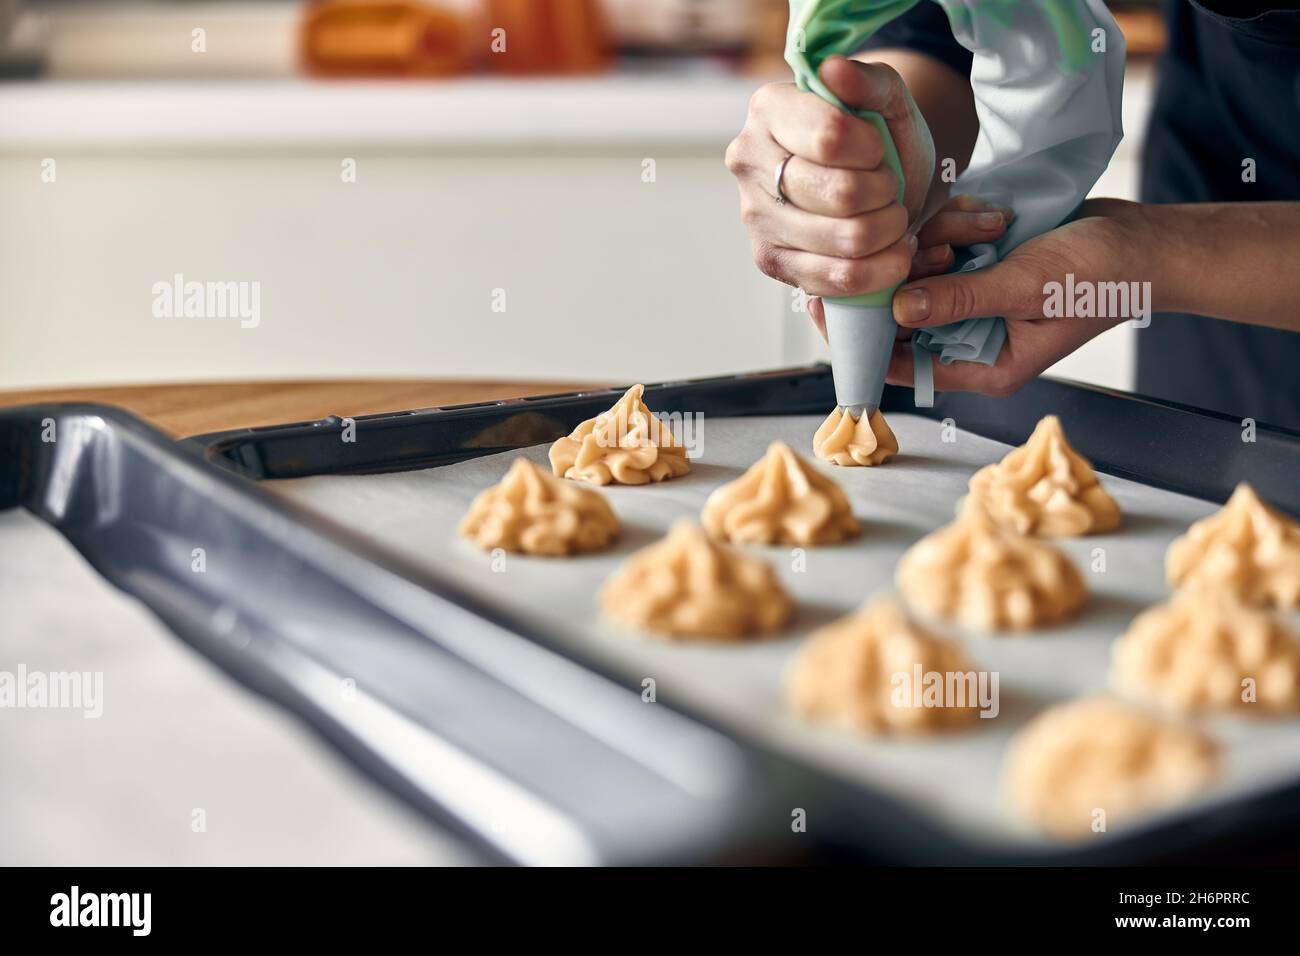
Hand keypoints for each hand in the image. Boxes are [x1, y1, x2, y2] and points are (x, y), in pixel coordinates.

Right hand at [725, 55, 938, 299]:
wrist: (867, 183)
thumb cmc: (874, 140)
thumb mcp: (887, 100)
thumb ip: (869, 80)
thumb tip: (834, 70)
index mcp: (769, 110)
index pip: (830, 138)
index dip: (873, 151)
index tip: (880, 152)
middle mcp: (748, 161)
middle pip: (841, 194)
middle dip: (886, 195)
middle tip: (891, 190)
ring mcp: (754, 216)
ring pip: (844, 239)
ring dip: (888, 233)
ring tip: (893, 220)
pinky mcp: (768, 260)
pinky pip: (834, 279)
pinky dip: (878, 271)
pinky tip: (890, 255)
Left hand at [886, 199, 1149, 395]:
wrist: (1141, 240)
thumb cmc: (1097, 277)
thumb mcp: (1025, 289)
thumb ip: (961, 301)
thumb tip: (899, 309)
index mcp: (983, 365)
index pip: (903, 364)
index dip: (870, 336)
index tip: (849, 299)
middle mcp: (971, 337)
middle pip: (903, 309)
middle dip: (919, 272)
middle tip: (948, 251)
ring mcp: (973, 298)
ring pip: (920, 266)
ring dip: (948, 237)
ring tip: (994, 229)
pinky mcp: (978, 262)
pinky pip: (942, 238)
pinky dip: (961, 222)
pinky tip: (996, 216)